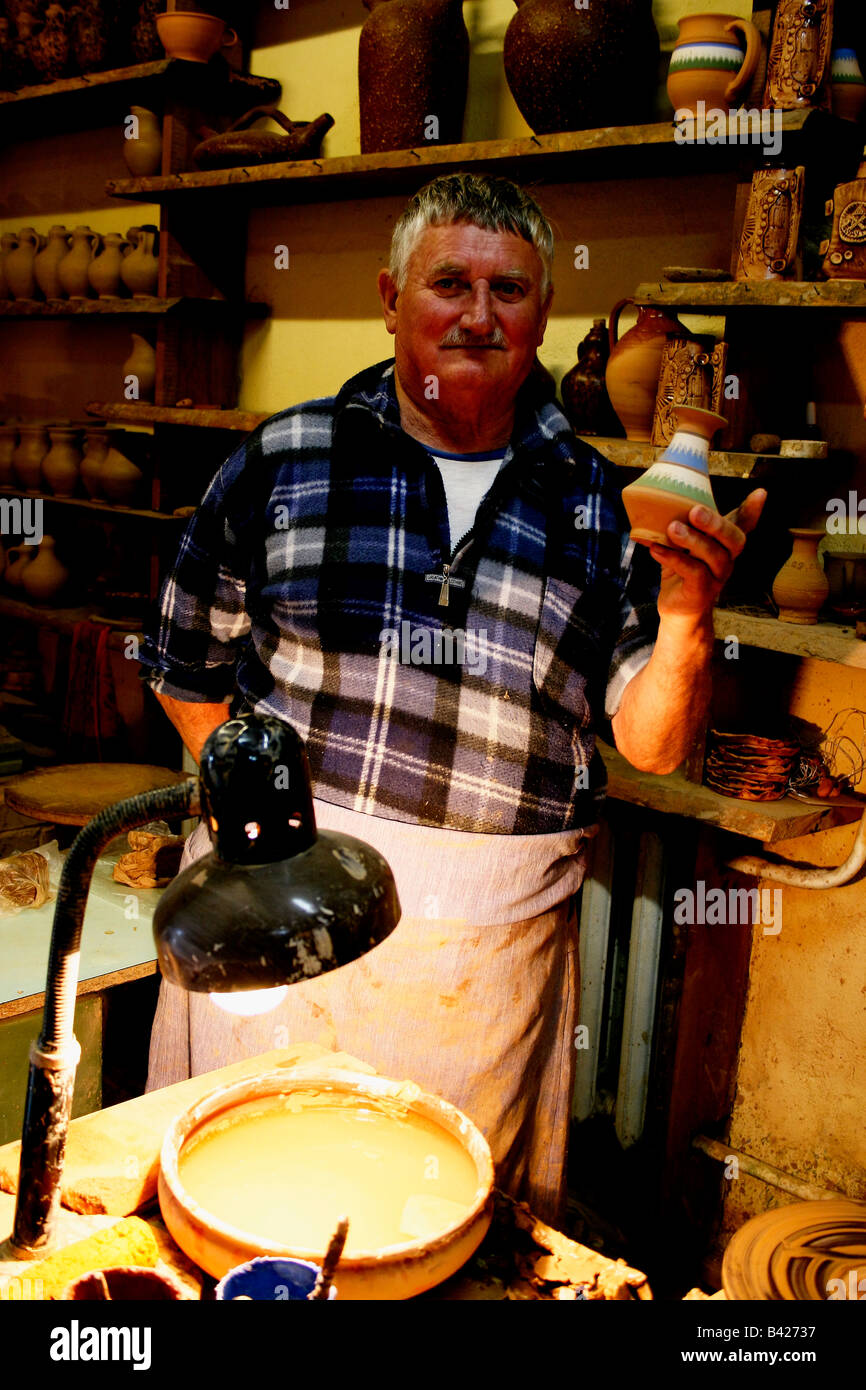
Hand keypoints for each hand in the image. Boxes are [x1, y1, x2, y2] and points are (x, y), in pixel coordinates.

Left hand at [647, 489, 766, 619]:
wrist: (677, 608)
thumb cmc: (682, 569)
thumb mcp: (684, 544)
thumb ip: (684, 525)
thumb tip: (665, 499)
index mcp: (725, 545)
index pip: (745, 526)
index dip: (752, 511)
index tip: (760, 492)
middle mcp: (727, 560)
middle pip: (734, 540)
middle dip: (716, 523)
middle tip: (695, 510)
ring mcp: (717, 577)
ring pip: (714, 556)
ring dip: (693, 540)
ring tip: (672, 528)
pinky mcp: (702, 592)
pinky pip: (693, 572)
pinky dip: (674, 559)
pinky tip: (656, 549)